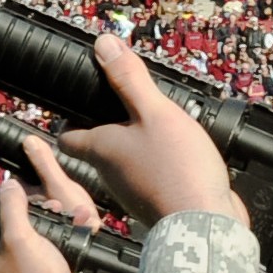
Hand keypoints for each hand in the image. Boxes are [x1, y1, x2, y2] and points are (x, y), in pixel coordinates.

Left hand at [0, 170, 84, 272]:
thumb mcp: (18, 234)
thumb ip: (11, 206)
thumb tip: (8, 185)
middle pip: (2, 231)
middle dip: (24, 213)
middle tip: (37, 201)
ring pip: (26, 239)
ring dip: (43, 222)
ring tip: (58, 209)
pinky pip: (43, 250)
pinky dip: (56, 236)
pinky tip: (70, 221)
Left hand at [51, 34, 242, 226]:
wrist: (205, 225)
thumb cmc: (176, 170)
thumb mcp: (154, 111)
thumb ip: (129, 79)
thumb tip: (104, 46)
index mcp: (101, 148)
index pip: (67, 136)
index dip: (69, 118)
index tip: (77, 102)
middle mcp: (111, 172)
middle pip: (100, 145)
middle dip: (111, 124)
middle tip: (128, 103)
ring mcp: (134, 190)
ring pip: (127, 160)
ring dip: (138, 143)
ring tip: (161, 124)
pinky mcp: (158, 201)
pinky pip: (152, 175)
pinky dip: (161, 162)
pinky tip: (181, 152)